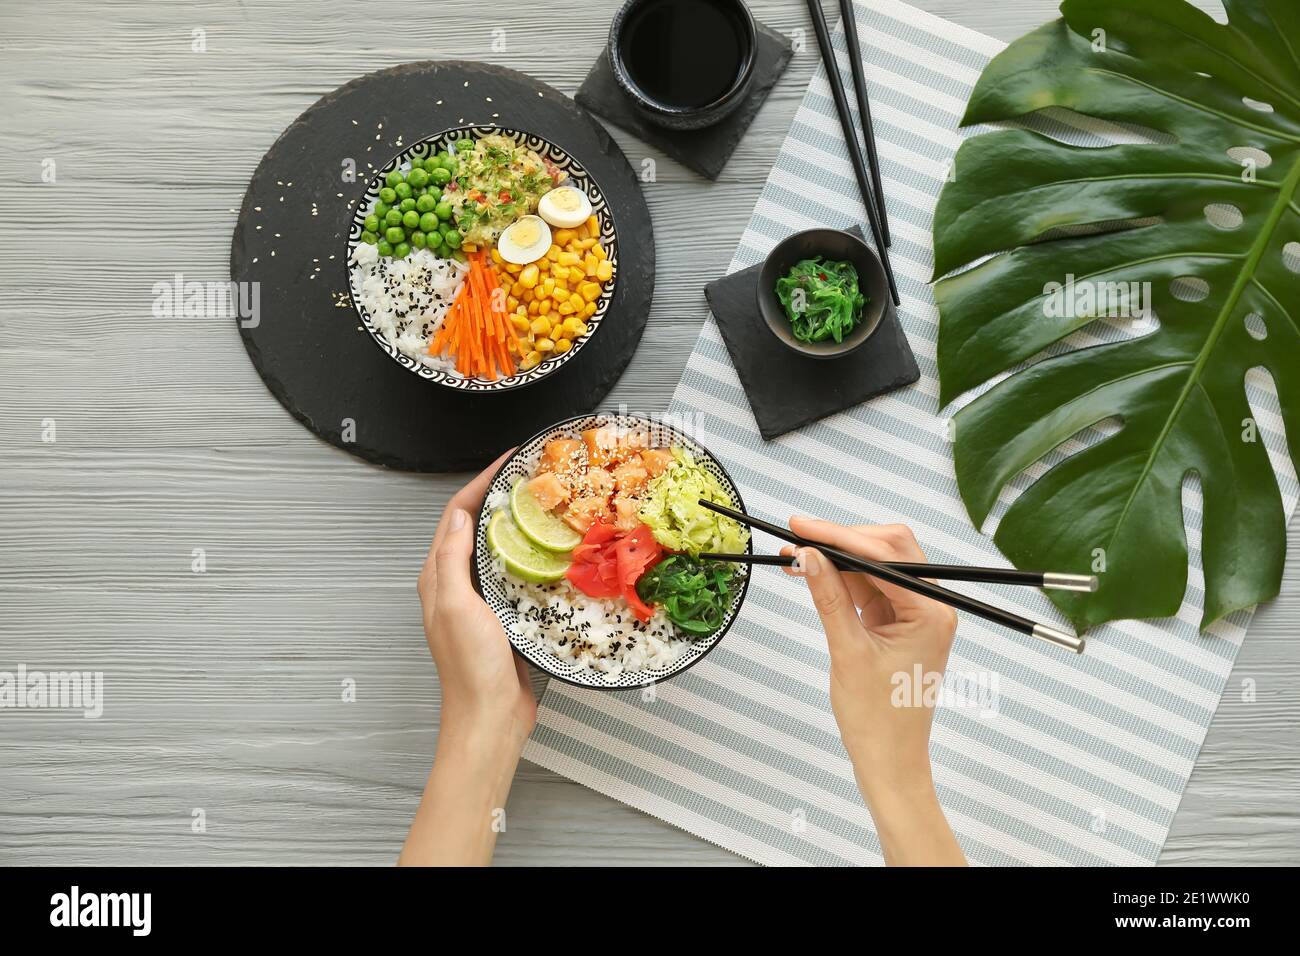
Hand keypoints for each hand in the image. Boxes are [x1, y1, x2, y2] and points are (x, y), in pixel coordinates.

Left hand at [401, 450, 534, 865]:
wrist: (491, 719)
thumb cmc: (470, 668)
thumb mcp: (456, 606)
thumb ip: (452, 560)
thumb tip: (458, 516)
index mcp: (439, 577)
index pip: (457, 514)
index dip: (481, 483)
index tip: (509, 461)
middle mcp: (457, 584)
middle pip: (478, 526)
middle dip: (503, 496)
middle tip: (534, 476)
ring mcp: (482, 600)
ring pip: (500, 548)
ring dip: (520, 523)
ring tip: (548, 504)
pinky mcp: (506, 616)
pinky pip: (519, 574)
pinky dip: (535, 555)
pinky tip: (556, 552)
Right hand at [787, 518, 964, 865]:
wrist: (889, 760)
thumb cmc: (878, 719)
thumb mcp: (847, 652)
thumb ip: (828, 598)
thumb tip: (807, 556)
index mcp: (930, 613)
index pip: (886, 555)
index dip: (839, 536)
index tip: (802, 527)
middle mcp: (930, 607)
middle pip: (887, 549)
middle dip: (841, 540)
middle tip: (797, 537)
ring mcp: (915, 613)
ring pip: (876, 565)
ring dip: (837, 558)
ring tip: (794, 556)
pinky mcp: (898, 622)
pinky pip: (869, 587)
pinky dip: (841, 578)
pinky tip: (811, 574)